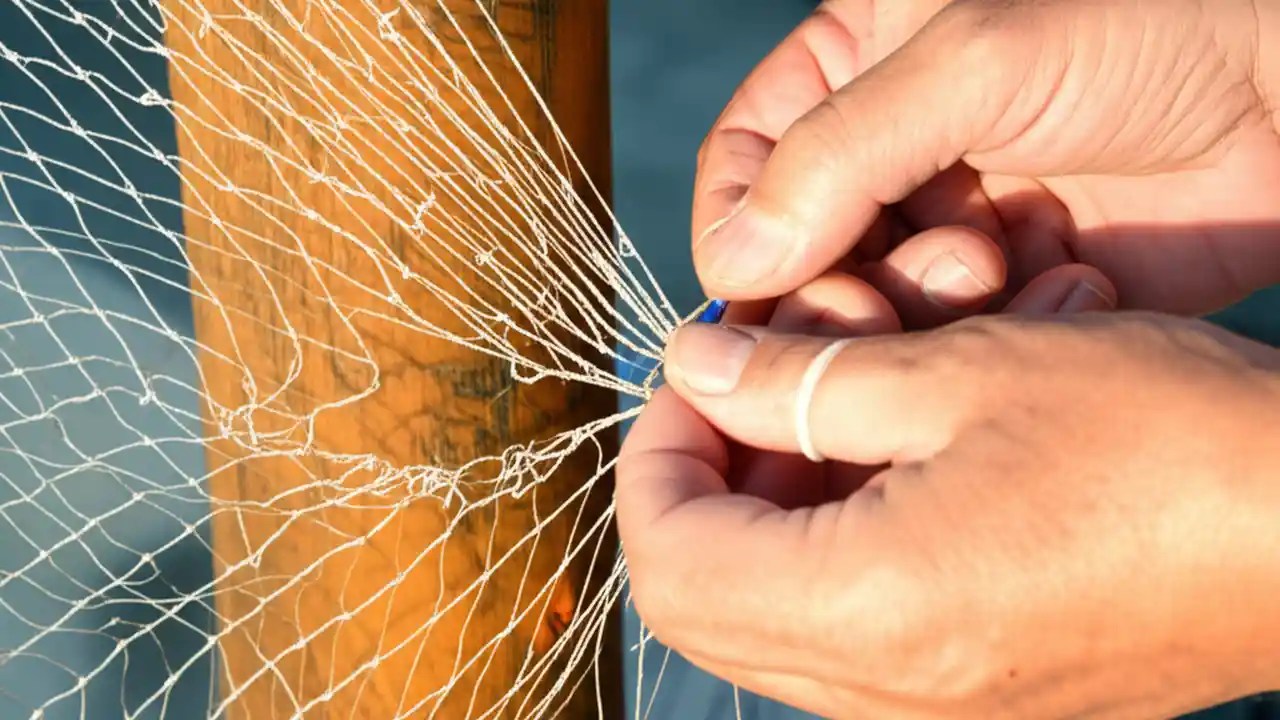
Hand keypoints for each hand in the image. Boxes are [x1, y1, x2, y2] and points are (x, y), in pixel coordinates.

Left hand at [617, 313, 1279, 718]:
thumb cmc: (1167, 441)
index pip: (670, 560)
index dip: (654, 456)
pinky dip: (835, 545)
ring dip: (773, 508)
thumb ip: (801, 381)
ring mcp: (938, 710)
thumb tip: (695, 373)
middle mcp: (893, 692)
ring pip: (776, 618)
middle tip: (754, 387)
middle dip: (708, 482)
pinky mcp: (981, 699)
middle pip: (708, 603)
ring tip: (833, 409)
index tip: (693, 377)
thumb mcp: (964, 373)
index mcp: (873, 612)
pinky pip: (852, 634)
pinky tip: (892, 460)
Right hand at [694, 0, 1279, 316]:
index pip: (745, 157)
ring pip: (871, 304)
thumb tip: (733, 265)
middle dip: (830, 280)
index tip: (746, 281)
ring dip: (915, 301)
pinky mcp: (1014, 285)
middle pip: (797, 249)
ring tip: (986, 262)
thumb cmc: (1143, 19)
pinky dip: (983, 328)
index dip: (733, 223)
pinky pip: (953, 337)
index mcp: (856, 62)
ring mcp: (950, 218)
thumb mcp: (967, 58)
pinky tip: (1049, 284)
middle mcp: (893, 148)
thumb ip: (834, 155)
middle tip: (872, 295)